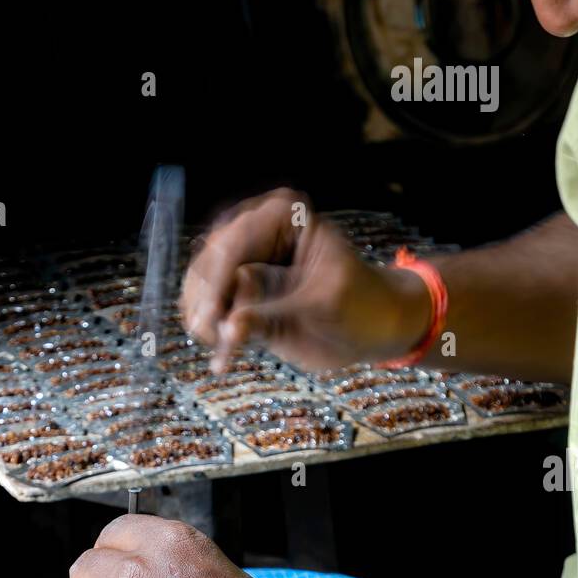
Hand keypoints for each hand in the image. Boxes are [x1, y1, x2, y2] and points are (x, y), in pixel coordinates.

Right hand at [180, 187, 429, 372]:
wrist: (374, 327)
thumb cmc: (362, 304)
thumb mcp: (324, 303)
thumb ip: (276, 312)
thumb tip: (231, 326)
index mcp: (283, 217)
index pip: (236, 241)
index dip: (217, 277)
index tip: (213, 314)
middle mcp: (258, 233)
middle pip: (210, 260)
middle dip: (205, 298)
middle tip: (208, 333)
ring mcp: (246, 265)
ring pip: (203, 286)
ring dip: (203, 317)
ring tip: (217, 347)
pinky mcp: (242, 298)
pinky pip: (214, 312)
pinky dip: (213, 335)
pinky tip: (222, 360)